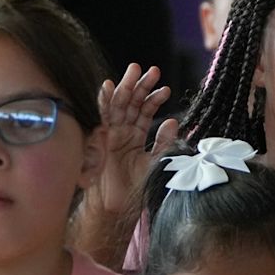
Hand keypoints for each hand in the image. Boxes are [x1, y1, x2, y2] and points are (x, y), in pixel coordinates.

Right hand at [93, 63, 179, 214]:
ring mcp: (111, 135)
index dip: (154, 99)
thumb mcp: (157, 161)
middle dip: (141, 86)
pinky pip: (103, 117)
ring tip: (135, 71)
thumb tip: (173, 121)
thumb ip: (164, 142)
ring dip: (126, 87)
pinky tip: (107, 87)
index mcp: (135, 136)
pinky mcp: (102, 140)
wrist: (121, 205)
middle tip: (152, 70)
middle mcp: (122, 132)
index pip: (145, 112)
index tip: (166, 89)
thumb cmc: (138, 187)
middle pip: (132, 103)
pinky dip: (104, 102)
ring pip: (118, 106)